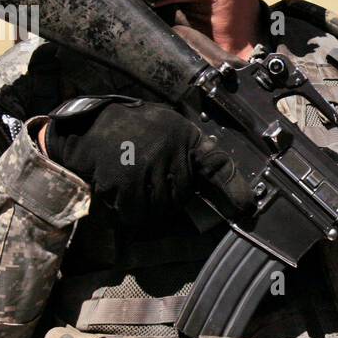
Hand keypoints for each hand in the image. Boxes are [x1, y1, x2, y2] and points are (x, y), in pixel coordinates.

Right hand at [44, 100, 253, 224]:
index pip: (217, 164)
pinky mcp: (122, 181)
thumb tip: (211, 189)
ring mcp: (146, 167)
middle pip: (181, 199)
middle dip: (167, 200)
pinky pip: (134, 213)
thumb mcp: (171, 132)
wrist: (90, 124)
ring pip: (158, 210)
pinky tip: (119, 190)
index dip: (234, 188)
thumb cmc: (135, 130)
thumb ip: (192, 156)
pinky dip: (127, 210)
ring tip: (134, 185)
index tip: (248, 207)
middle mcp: (170, 151)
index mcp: (185, 138)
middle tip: (148, 182)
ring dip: (146, 208)